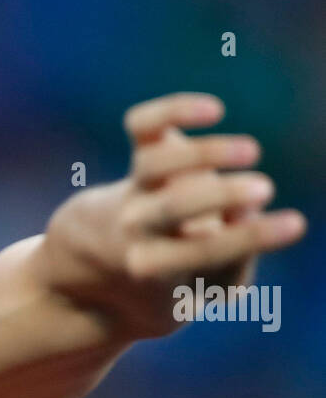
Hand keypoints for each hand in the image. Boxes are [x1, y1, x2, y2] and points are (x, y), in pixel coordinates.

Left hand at [42, 93, 306, 338]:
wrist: (101, 261)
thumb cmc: (173, 276)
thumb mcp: (203, 288)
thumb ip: (230, 262)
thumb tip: (243, 213)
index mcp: (153, 267)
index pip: (201, 254)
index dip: (249, 239)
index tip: (296, 224)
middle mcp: (136, 226)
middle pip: (172, 208)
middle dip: (220, 195)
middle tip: (264, 189)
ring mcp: (135, 188)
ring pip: (154, 164)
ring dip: (205, 153)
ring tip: (251, 153)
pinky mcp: (138, 153)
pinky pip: (142, 124)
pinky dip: (174, 110)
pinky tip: (215, 111)